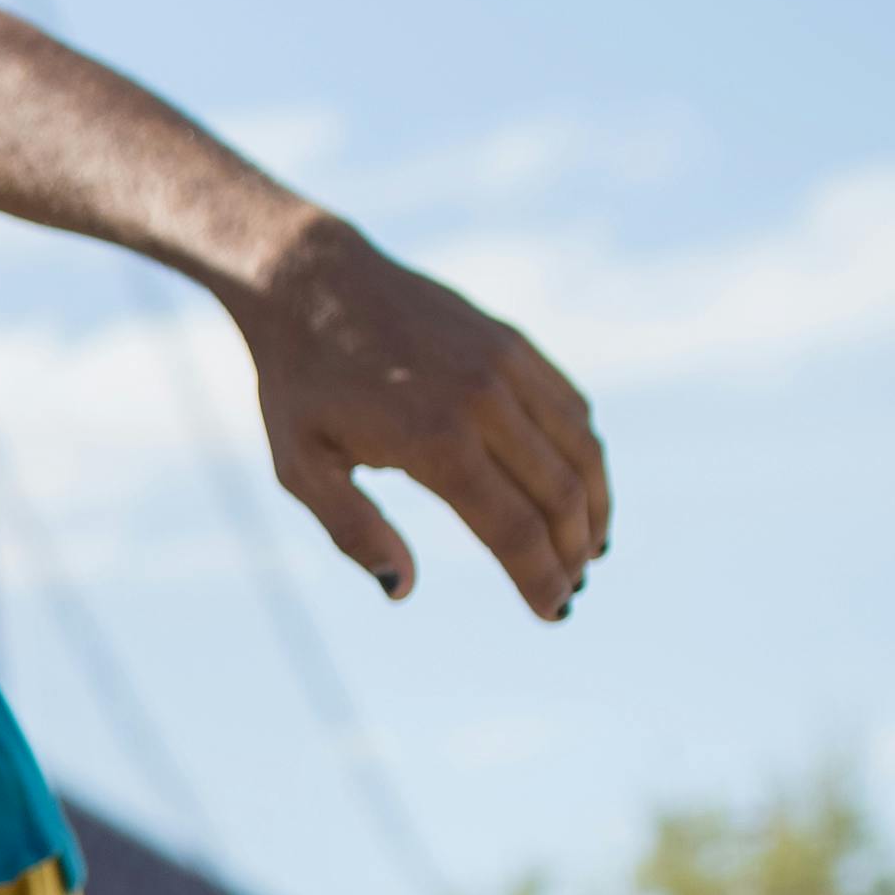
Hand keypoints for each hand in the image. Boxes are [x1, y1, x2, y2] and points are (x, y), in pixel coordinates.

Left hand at [228, 216, 610, 620]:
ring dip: (595, 507)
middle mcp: (484, 401)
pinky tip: (580, 488)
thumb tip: (402, 589)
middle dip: (573, 553)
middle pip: (559, 495)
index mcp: (433, 441)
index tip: (553, 612)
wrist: (313, 282)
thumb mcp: (302, 467)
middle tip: (572, 592)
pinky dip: (586, 454)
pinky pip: (571, 408)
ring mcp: (507, 366)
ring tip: (590, 550)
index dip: (539, 577)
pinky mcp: (515, 343)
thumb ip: (354, 530)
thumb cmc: (299, 385)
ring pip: (580, 450)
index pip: (512, 529)